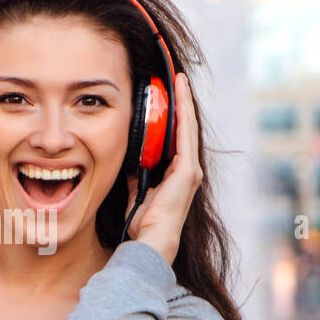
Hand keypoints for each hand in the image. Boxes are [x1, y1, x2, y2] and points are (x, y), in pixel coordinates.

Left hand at [123, 72, 203, 266]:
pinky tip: (179, 95)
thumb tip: (128, 162)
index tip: (168, 96)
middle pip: (184, 129)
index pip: (176, 139)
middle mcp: (188, 169)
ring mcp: (190, 168)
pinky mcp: (187, 169)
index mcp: (176, 174)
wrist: (152, 238)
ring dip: (183, 103)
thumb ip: (136, 175)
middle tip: (175, 80)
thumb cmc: (144, 221)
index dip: (173, 117)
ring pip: (187, 127)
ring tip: (178, 81)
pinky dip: (183, 113)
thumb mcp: (136, 190)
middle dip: (180, 104)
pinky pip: (184, 134)